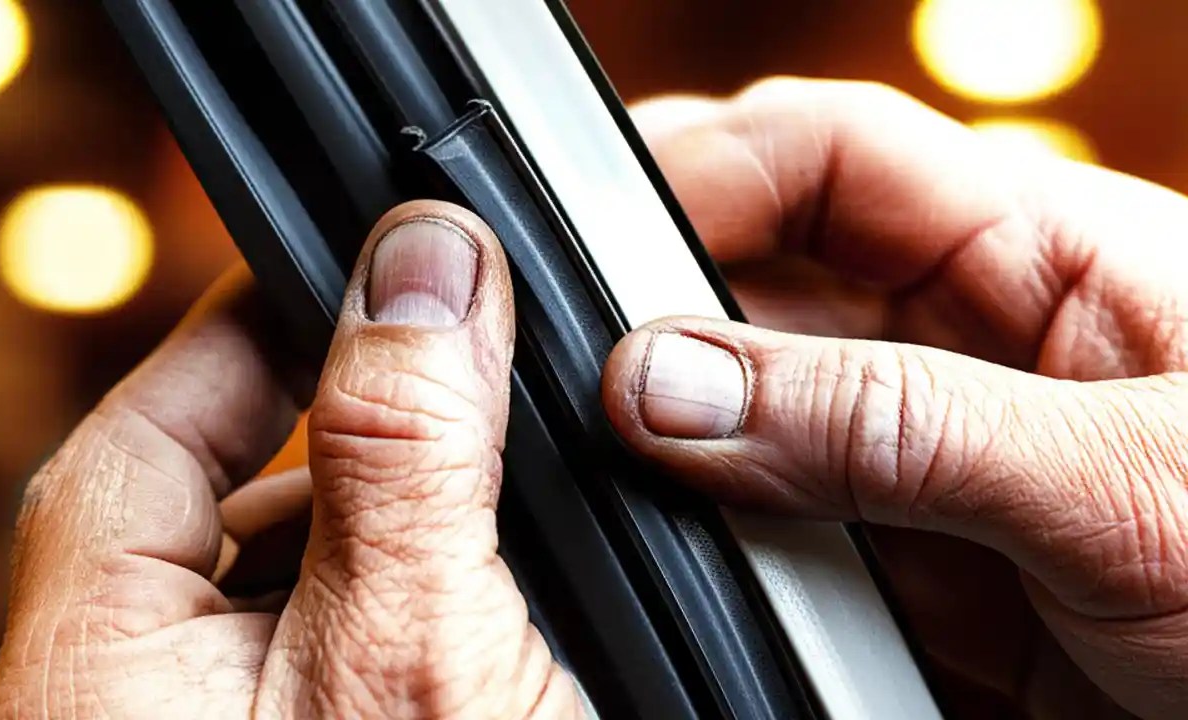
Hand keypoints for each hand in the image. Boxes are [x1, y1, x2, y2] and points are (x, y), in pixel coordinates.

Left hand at [0, 202, 583, 718]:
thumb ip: (406, 454)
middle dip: (341, 422)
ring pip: (281, 576)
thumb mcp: (416, 648)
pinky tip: (483, 595)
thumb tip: (425, 261)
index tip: (356, 259)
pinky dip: (398, 595)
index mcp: (100, 667)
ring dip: (384, 518)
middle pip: (211, 499)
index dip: (251, 323)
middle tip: (448, 364)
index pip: (143, 431)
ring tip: (489, 492)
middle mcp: (128, 700)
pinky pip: (324, 641)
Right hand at [603, 78, 1187, 719]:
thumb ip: (889, 424)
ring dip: (681, 448)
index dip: (702, 172)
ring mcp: (922, 457)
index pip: (827, 157)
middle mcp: (962, 343)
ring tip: (625, 486)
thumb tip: (671, 384)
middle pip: (762, 282)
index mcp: (1040, 258)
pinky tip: (689, 566)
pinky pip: (770, 529)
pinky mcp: (903, 564)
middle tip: (581, 381)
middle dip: (663, 320)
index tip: (594, 242)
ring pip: (747, 413)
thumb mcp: (1122, 481)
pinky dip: (715, 547)